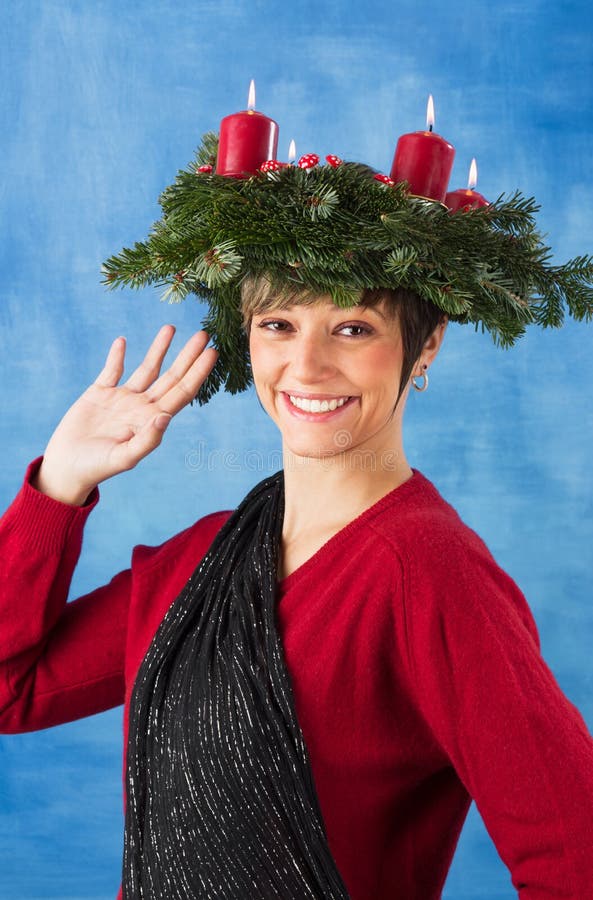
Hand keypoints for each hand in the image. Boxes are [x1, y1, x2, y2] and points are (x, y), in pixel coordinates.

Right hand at [32, 325, 217, 504]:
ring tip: (171, 327)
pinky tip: (123, 342)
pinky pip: (111, 370)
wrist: (67, 468)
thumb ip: (147, 439)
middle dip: (187, 356)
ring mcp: (122, 399)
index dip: (197, 373)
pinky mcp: (99, 393)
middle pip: (171, 377)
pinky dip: (117, 356)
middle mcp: (141, 407)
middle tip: (204, 335)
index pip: (182, 393)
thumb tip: (165, 416)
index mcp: (152, 421)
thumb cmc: (98, 468)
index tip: (212, 354)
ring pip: (146, 368)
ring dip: (159, 349)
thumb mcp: (125, 457)